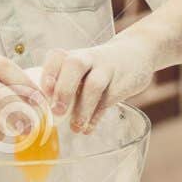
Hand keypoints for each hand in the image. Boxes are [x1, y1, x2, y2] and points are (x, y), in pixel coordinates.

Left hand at [40, 36, 154, 131]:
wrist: (136, 54)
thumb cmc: (98, 68)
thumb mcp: (81, 69)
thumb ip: (64, 86)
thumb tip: (44, 115)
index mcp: (74, 55)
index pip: (56, 56)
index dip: (48, 73)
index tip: (44, 92)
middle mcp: (89, 58)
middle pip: (75, 65)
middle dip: (63, 89)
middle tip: (56, 112)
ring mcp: (106, 69)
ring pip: (94, 84)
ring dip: (83, 108)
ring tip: (76, 128)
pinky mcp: (121, 83)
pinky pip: (108, 100)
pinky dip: (96, 116)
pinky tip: (89, 128)